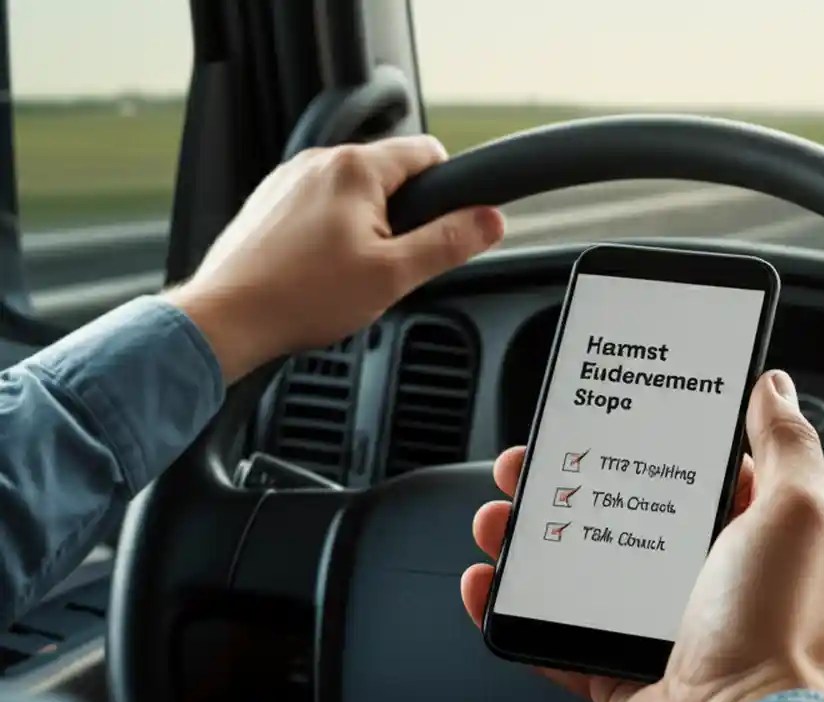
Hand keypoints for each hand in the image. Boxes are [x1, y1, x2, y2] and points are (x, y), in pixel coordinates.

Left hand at [167, 135, 503, 381]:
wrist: (225, 320)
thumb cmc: (301, 297)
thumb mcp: (394, 275)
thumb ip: (449, 242)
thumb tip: (490, 220)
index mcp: (355, 168)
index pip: (428, 153)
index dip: (447, 192)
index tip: (441, 230)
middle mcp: (319, 161)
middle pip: (391, 176)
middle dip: (403, 217)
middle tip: (388, 265)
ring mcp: (288, 180)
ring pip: (354, 194)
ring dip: (366, 227)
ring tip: (348, 274)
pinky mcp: (268, 203)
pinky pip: (320, 207)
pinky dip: (330, 235)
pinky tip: (318, 272)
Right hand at [461, 370, 823, 701]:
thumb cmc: (778, 624)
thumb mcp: (797, 512)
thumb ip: (786, 444)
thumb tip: (773, 386)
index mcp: (740, 533)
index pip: (678, 469)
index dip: (632, 439)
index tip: (591, 416)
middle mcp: (698, 578)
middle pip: (612, 515)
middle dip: (558, 485)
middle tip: (524, 467)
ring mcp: (652, 625)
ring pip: (574, 571)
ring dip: (524, 542)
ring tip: (495, 520)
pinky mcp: (615, 669)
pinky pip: (551, 635)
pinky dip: (511, 611)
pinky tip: (486, 583)